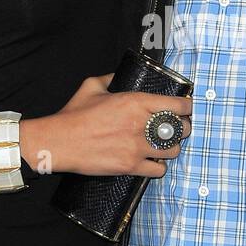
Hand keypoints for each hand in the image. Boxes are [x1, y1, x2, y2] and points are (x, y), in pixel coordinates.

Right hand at [20, 72, 192, 176]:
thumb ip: (111, 78)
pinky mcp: (130, 166)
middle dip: (182, 128)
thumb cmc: (74, 114)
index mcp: (136, 102)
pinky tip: (152, 161)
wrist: (59, 142)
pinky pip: (159, 170)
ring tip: (163, 146)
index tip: (184, 109)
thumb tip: (119, 75)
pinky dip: (159, 167)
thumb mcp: (92, 86)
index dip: (186, 107)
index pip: (179, 105)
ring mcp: (137, 147)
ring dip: (171, 148)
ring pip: (173, 150)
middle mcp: (141, 124)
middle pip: (181, 129)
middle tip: (175, 128)